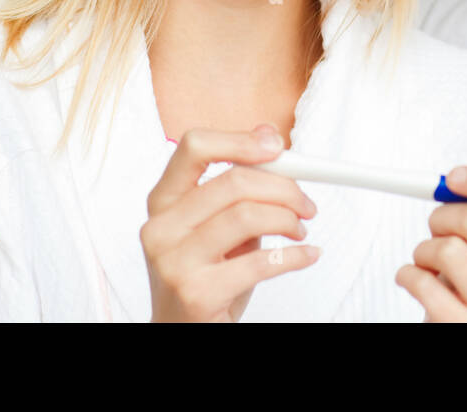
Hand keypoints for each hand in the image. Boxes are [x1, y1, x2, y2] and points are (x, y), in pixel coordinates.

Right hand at [141, 124, 319, 321]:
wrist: (182, 331)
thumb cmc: (205, 274)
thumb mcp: (217, 224)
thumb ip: (238, 183)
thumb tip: (268, 135)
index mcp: (162, 201)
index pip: (194, 147)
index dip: (240, 141)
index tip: (277, 148)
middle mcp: (160, 227)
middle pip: (233, 181)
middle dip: (283, 188)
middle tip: (306, 203)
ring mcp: (174, 261)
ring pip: (247, 216)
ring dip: (288, 220)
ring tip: (300, 230)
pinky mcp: (196, 293)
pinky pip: (261, 262)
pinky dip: (295, 256)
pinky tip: (306, 255)